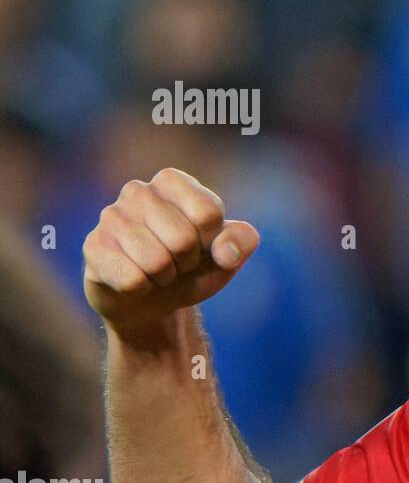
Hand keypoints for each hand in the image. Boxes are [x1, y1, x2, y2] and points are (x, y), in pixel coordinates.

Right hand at [83, 168, 259, 335]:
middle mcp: (138, 191)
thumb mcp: (228, 254)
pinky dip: (142, 289)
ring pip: (157, 262)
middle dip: (187, 262)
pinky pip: (132, 279)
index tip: (202, 244)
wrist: (153, 301)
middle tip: (177, 262)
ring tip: (157, 271)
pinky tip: (136, 280)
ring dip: (164, 277)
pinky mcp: (93, 247)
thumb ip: (242, 241)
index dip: (212, 241)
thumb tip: (224, 252)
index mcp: (173, 181)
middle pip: (183, 240)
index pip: (208, 212)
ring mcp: (110, 217)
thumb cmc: (193, 268)